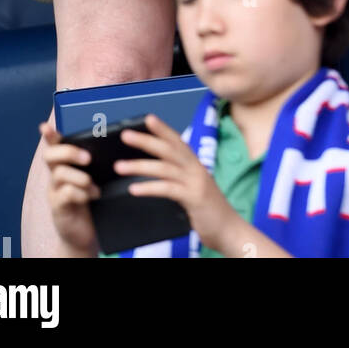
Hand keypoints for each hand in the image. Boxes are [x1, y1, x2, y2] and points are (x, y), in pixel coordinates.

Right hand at [39, 121, 99, 256]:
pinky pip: (65, 194)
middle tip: (88, 158)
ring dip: (80, 177)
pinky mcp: (58, 208)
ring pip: (59, 174)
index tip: (44, 126)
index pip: (53, 146)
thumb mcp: (92, 179)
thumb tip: (111, 145)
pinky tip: (91, 196)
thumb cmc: (90, 201)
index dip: (49, 136)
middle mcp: (54, 176)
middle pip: (50, 156)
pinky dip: (80, 193)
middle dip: (69, 152)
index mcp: (64, 166)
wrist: (83, 233)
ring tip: (93, 185)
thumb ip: (94, 164)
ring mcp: (54, 192)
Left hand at [116, 115, 248, 256]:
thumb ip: (178, 180)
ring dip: (140, 166)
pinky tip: (134, 190)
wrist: (229, 229)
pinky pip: (168, 190)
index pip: (177, 141)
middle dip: (146, 141)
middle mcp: (196, 169)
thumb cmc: (208, 211)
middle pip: (168, 150)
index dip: (163, 129)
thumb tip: (154, 174)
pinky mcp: (194, 198)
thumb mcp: (193, 189)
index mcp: (195, 165)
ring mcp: (196, 182)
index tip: (148, 118)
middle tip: (126, 135)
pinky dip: (150, 188)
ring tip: (119, 166)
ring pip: (164, 168)